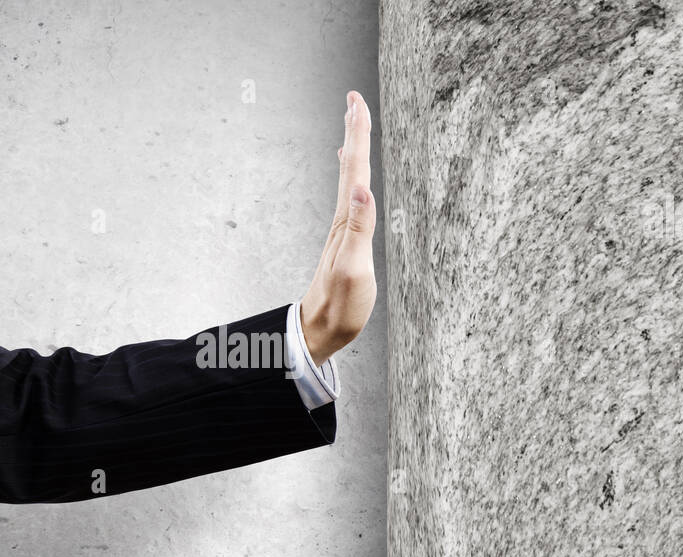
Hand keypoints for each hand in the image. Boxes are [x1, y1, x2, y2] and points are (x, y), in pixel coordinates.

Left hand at [299, 90, 377, 365]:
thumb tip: (362, 189)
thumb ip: (360, 229)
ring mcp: (344, 230)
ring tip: (353, 127)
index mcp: (347, 221)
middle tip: (354, 100)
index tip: (356, 102)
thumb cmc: (341, 306)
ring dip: (352, 150)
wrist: (319, 330)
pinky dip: (352, 180)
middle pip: (349, 167)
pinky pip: (350, 199)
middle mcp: (343, 220)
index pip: (355, 170)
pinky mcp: (346, 242)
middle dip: (354, 132)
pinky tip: (352, 181)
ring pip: (348, 180)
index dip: (357, 135)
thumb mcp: (354, 269)